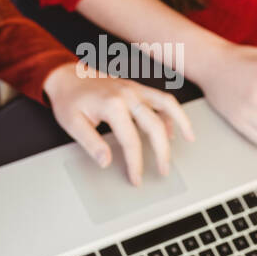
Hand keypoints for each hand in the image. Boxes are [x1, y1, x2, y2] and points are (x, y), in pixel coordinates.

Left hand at [41, 61, 194, 185]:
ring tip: (190, 139)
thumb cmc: (69, 100)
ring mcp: (135, 89)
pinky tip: (172, 129)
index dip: (135, 163)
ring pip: (166, 104)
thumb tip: (106, 162)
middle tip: (163, 170)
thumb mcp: (72, 123)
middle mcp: (128, 95)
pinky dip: (171, 113)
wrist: (66, 76)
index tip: (136, 179)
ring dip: (181, 121)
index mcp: (112, 105)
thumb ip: (91, 143)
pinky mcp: (137, 88)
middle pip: (155, 125)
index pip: (131, 140)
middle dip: (162, 151)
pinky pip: (161, 99)